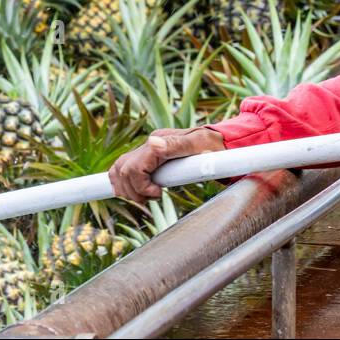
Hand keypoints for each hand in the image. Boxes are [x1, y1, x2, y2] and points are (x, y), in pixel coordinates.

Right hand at [108, 127, 224, 201]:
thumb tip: (153, 142)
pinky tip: (137, 191)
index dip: (141, 186)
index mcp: (159, 141)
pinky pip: (123, 170)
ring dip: (127, 188)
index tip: (158, 194)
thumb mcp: (199, 144)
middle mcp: (150, 144)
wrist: (220, 143)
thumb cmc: (213, 145)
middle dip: (134, 191)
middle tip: (153, 198)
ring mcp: (147, 150)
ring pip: (119, 170)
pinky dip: (124, 183)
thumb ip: (177, 144)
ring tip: (147, 196)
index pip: (133, 168)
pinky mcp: (148, 157)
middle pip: (123, 170)